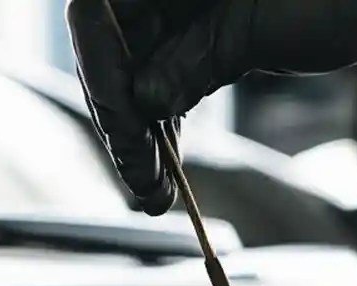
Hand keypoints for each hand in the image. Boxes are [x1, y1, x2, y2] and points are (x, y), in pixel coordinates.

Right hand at [67, 0, 356, 214]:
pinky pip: (168, 77)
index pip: (95, 16)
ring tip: (155, 196)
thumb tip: (141, 103)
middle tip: (143, 186)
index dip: (103, 77)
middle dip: (121, 121)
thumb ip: (194, 62)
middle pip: (111, 52)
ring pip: (135, 73)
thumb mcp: (261, 32)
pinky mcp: (209, 34)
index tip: (127, 134)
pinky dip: (165, 121)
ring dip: (140, 134)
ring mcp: (184, 7)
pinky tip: (166, 167)